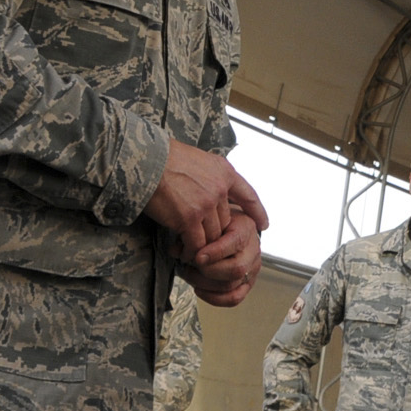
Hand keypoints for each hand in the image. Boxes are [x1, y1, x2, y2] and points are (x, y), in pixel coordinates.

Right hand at [146, 142, 269, 259]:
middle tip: (204, 241)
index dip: (257, 212)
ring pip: (213, 235)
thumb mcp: (200, 159)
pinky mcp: (189, 219)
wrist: (147, 161)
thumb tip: (214, 191)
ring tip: (192, 251)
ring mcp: (206, 205)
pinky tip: (183, 252)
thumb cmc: (167, 158)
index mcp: (225, 172)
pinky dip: (191, 251)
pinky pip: (196, 243)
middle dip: (216, 233)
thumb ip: (212, 176)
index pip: (248, 196)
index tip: (263, 225)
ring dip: (204, 245)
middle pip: (226, 221)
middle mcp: (220, 189)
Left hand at [180, 212, 260, 307]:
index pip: (236, 243)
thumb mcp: (208, 217)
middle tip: (190, 264)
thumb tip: (176, 251)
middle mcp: (253, 250)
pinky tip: (199, 289)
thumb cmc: (218, 221)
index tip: (197, 257)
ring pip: (231, 285)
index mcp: (246, 228)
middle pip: (236, 269)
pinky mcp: (247, 283)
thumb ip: (193, 231)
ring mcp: (252, 268)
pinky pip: (234, 298)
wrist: (229, 226)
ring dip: (204, 283)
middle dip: (208, 271)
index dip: (216, 253)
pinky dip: (214, 298)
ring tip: (189, 274)